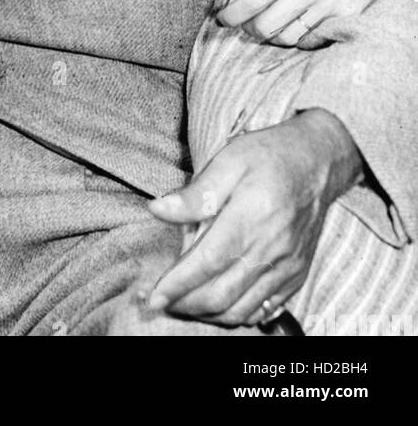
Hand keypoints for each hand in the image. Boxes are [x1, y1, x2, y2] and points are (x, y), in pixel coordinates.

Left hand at [146, 110, 361, 325]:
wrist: (318, 161)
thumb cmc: (269, 156)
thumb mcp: (228, 161)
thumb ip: (195, 194)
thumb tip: (157, 209)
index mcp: (248, 220)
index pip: (206, 263)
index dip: (177, 285)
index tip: (154, 296)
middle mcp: (269, 250)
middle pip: (222, 294)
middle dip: (186, 305)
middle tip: (162, 303)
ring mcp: (286, 266)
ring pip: (242, 309)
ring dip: (209, 314)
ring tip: (185, 306)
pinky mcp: (296, 273)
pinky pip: (266, 309)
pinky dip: (239, 315)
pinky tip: (221, 308)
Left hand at [216, 0, 416, 47]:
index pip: (252, 1)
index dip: (231, 15)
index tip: (221, 18)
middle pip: (266, 26)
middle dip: (248, 29)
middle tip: (245, 23)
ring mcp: (331, 5)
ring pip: (288, 38)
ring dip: (272, 36)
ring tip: (269, 23)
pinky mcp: (347, 16)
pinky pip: (313, 37)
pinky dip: (298, 35)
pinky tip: (294, 23)